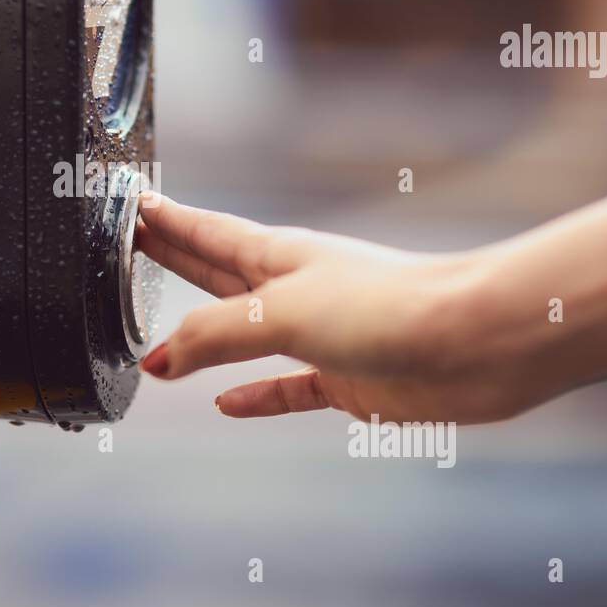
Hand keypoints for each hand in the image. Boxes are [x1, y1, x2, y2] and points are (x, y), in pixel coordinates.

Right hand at [135, 193, 561, 423]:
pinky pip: (283, 388)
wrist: (474, 343)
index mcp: (278, 256)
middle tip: (134, 245)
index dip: (168, 220)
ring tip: (161, 331)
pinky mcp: (343, 378)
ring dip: (203, 333)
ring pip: (244, 332)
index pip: (206, 233)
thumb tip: (158, 360)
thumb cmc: (388, 306)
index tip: (133, 203)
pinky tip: (226, 403)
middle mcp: (295, 289)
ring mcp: (319, 334)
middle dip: (176, 259)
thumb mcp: (283, 313)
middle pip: (218, 273)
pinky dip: (253, 395)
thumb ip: (215, 335)